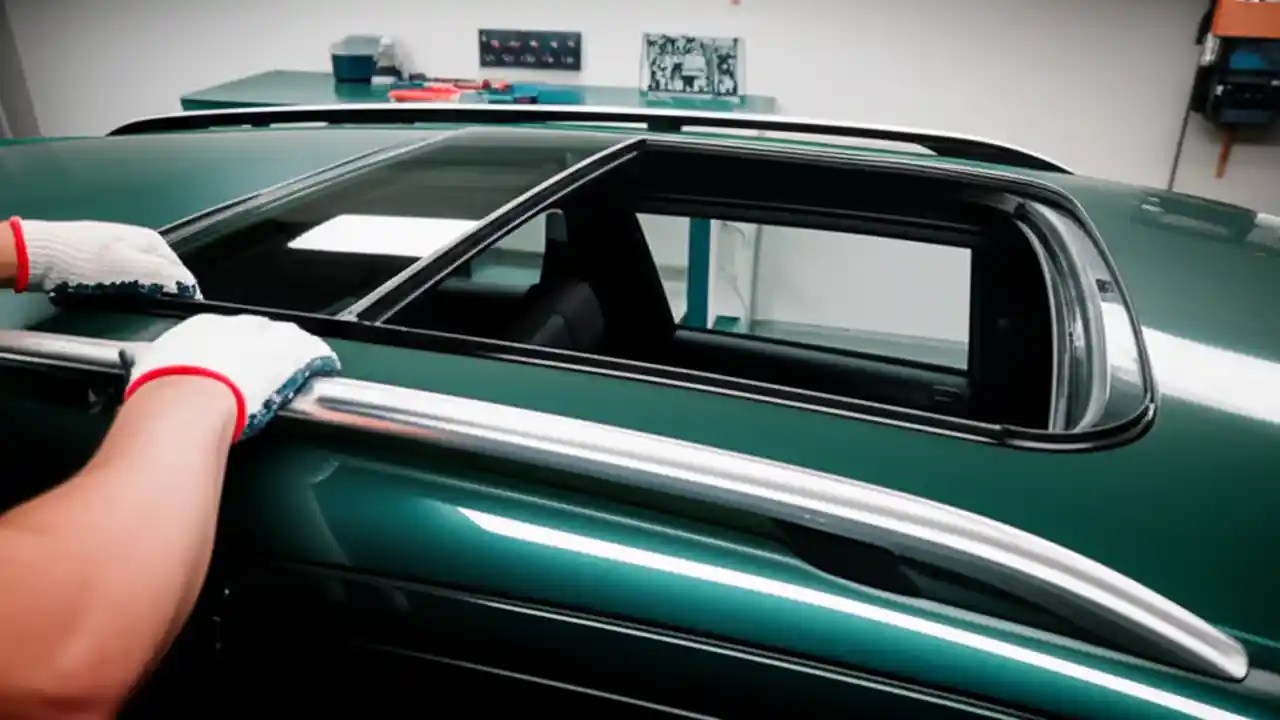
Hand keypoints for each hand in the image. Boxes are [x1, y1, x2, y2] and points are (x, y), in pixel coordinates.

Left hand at [8, 217, 198, 297]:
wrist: (41, 255)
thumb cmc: (85, 262)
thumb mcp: (133, 269)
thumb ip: (166, 276)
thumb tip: (191, 287)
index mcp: (153, 242)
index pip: (182, 273)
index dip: (183, 295)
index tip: (176, 313)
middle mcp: (140, 243)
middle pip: (163, 277)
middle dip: (159, 295)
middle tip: (146, 309)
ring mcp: (121, 251)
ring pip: (143, 280)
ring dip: (138, 295)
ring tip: (123, 302)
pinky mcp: (103, 262)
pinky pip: (123, 281)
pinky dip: (120, 292)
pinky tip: (108, 296)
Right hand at [122, 314, 339, 439]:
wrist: (187, 397)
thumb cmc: (164, 391)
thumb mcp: (151, 375)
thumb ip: (158, 375)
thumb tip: (146, 384)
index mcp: (198, 328)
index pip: (224, 331)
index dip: (235, 348)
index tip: (238, 362)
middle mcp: (234, 326)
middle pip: (258, 330)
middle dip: (265, 346)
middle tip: (269, 366)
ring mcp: (264, 337)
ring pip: (286, 337)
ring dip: (295, 351)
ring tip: (303, 363)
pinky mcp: (290, 354)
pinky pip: (312, 351)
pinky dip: (319, 359)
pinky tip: (325, 366)